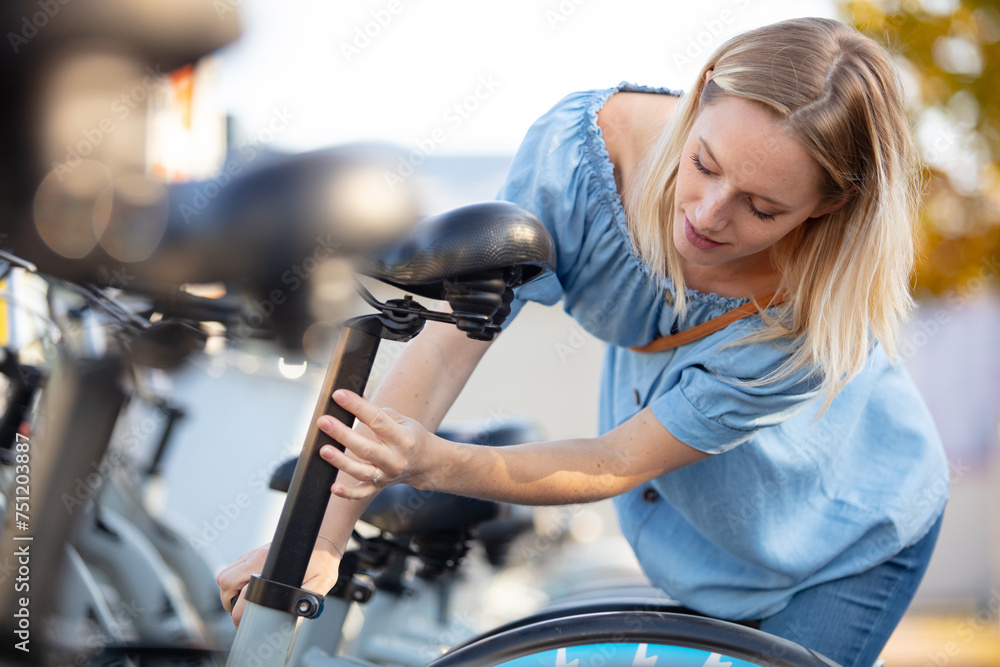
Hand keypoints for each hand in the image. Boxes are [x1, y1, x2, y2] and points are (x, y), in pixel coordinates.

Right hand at [216, 539, 340, 627]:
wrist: (325, 535)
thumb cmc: (323, 557)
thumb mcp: (320, 582)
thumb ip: (308, 598)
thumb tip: (297, 613)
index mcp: (268, 564)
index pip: (243, 592)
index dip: (240, 613)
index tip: (244, 622)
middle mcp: (257, 557)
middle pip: (225, 580)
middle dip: (228, 600)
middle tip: (240, 612)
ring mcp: (255, 553)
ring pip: (227, 572)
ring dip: (230, 589)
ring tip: (243, 602)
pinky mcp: (257, 552)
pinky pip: (236, 566)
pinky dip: (237, 579)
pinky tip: (250, 587)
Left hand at [317, 389, 433, 499]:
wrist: (426, 464)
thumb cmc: (410, 436)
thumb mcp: (402, 420)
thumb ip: (376, 412)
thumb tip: (351, 397)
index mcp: (403, 438)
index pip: (377, 420)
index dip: (357, 407)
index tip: (338, 395)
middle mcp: (395, 458)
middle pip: (366, 449)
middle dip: (343, 435)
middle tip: (323, 421)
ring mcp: (387, 475)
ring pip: (362, 471)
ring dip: (341, 462)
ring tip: (323, 450)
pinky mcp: (380, 486)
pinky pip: (362, 493)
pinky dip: (348, 493)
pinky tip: (334, 488)